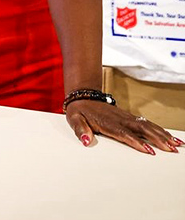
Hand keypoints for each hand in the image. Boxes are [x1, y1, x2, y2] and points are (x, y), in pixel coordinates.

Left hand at [66, 100, 183, 153]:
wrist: (83, 96)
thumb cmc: (79, 110)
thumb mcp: (74, 119)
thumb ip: (79, 129)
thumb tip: (85, 140)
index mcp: (107, 122)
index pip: (124, 133)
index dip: (136, 142)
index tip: (149, 151)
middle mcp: (120, 119)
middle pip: (141, 129)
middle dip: (157, 139)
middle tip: (171, 149)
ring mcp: (126, 117)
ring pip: (147, 126)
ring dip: (162, 135)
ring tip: (176, 145)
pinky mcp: (129, 117)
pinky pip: (146, 123)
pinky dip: (159, 130)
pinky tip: (169, 137)